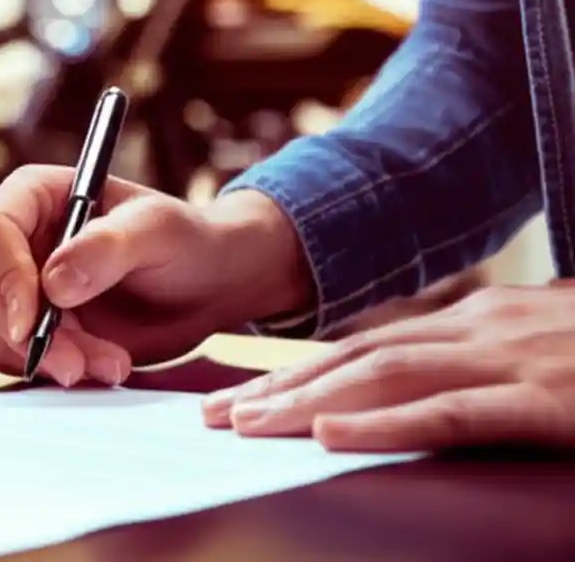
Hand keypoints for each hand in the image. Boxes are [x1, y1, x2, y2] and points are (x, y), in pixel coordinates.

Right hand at [0, 165, 310, 386]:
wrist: (208, 286)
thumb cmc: (186, 240)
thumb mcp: (159, 231)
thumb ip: (108, 247)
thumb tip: (54, 284)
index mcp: (37, 196)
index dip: (3, 274)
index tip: (34, 321)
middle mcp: (21, 240)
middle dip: (32, 334)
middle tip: (80, 364)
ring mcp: (26, 288)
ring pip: (5, 333)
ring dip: (54, 358)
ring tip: (114, 363)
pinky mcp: (40, 329)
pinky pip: (26, 358)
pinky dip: (63, 369)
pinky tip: (109, 364)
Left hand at [202, 284, 574, 450]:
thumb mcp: (534, 345)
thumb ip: (470, 361)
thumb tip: (402, 383)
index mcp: (472, 318)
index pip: (360, 346)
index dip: (291, 372)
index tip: (234, 399)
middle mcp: (478, 329)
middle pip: (355, 359)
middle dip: (278, 388)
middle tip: (212, 419)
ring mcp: (511, 360)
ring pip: (386, 379)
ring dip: (309, 402)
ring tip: (246, 427)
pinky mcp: (545, 399)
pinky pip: (454, 413)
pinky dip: (388, 423)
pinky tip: (334, 436)